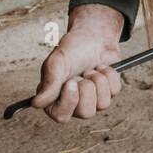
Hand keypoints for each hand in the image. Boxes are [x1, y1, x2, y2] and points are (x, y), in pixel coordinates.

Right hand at [31, 6, 123, 121]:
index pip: (61, 116)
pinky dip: (109, 75)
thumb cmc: (72, 49)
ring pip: (103, 104)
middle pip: (86, 113)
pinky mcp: (108, 92)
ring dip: (99, 81)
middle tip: (82, 74)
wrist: (93, 36)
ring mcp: (93, 99)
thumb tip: (37, 104)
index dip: (69, 100)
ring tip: (91, 70)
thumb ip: (49, 83)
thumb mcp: (57, 62)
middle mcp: (74, 102)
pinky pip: (114, 91)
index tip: (71, 82)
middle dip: (87, 89)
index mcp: (55, 98)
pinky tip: (101, 68)